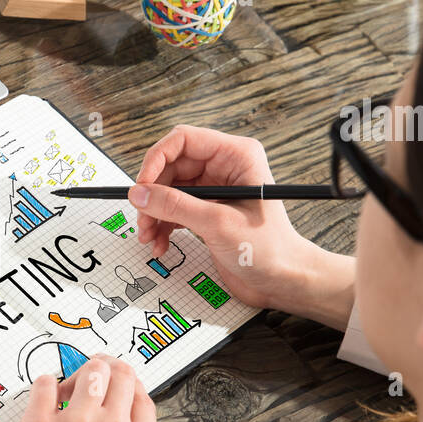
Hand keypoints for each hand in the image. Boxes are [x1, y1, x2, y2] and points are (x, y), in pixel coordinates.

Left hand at [0, 357, 164, 421]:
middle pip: (122, 376)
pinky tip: (47, 390)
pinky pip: (45, 384)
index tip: (127, 390)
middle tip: (105, 371)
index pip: (145, 400)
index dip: (136, 390)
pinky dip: (47, 382)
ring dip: (87, 369)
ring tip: (79, 379)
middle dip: (116, 369)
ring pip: (90, 371)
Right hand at [129, 124, 354, 328]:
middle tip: (142, 216)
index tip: (142, 185)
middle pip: (171, 167)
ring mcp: (214, 190)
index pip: (184, 140)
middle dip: (153, 194)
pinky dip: (162, 226)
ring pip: (168, 190)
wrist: (282, 281)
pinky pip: (173, 210)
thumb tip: (140, 193)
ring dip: (154, 213)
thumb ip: (175, 206)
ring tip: (148, 235)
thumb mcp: (217, 224)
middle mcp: (224, 168)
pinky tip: (160, 243)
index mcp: (236, 156)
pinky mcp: (206, 211)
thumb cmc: (269, 249)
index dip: (157, 159)